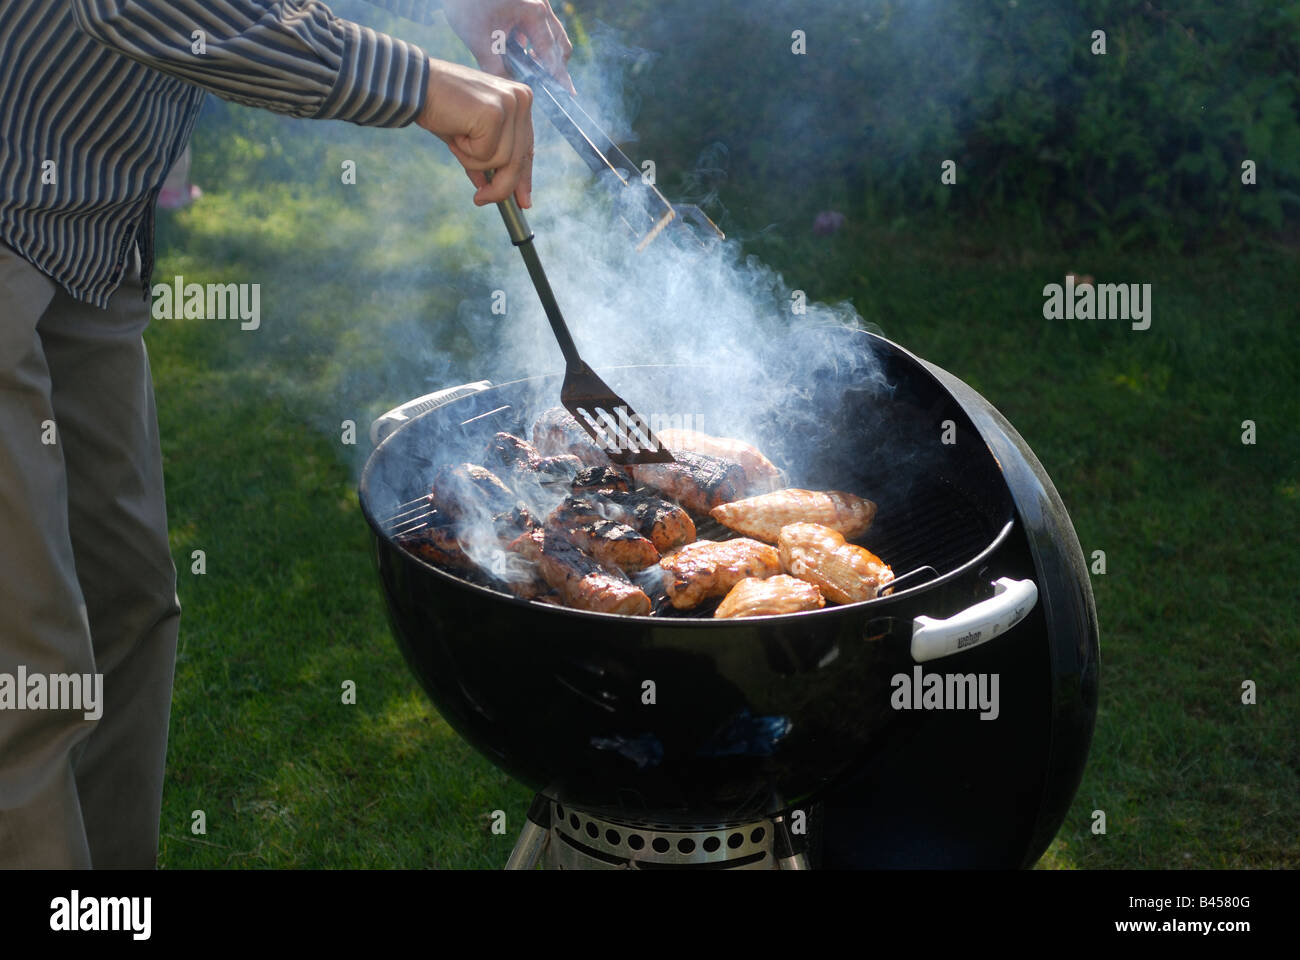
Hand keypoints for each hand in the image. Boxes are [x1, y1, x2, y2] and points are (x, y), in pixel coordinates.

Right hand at [417, 58, 533, 206]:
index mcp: (520, 100)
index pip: (527, 148)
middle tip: (480, 199)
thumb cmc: (441, 108)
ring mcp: (510, 105)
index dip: (524, 178)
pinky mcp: (494, 114)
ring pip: (502, 160)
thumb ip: (485, 160)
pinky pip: (486, 154)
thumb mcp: (469, 138)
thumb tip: (490, 189)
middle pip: (519, 159)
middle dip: (501, 185)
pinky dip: (466, 152)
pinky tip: (455, 132)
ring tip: (457, 138)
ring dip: (473, 160)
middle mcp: (521, 99)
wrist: (416, 85)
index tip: (523, 202)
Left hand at [441, 0, 575, 94]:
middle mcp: (541, 6)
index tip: (568, 94)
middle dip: (556, 66)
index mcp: (534, 14)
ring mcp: (537, 2)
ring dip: (546, 54)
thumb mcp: (479, 39)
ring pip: (554, 35)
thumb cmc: (467, 2)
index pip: (552, 54)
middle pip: (560, 44)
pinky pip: (542, 27)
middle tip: (550, 86)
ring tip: (531, 69)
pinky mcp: (529, 2)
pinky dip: (537, 42)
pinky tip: (522, 52)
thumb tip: (510, 90)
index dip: (559, 77)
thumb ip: (496, 68)